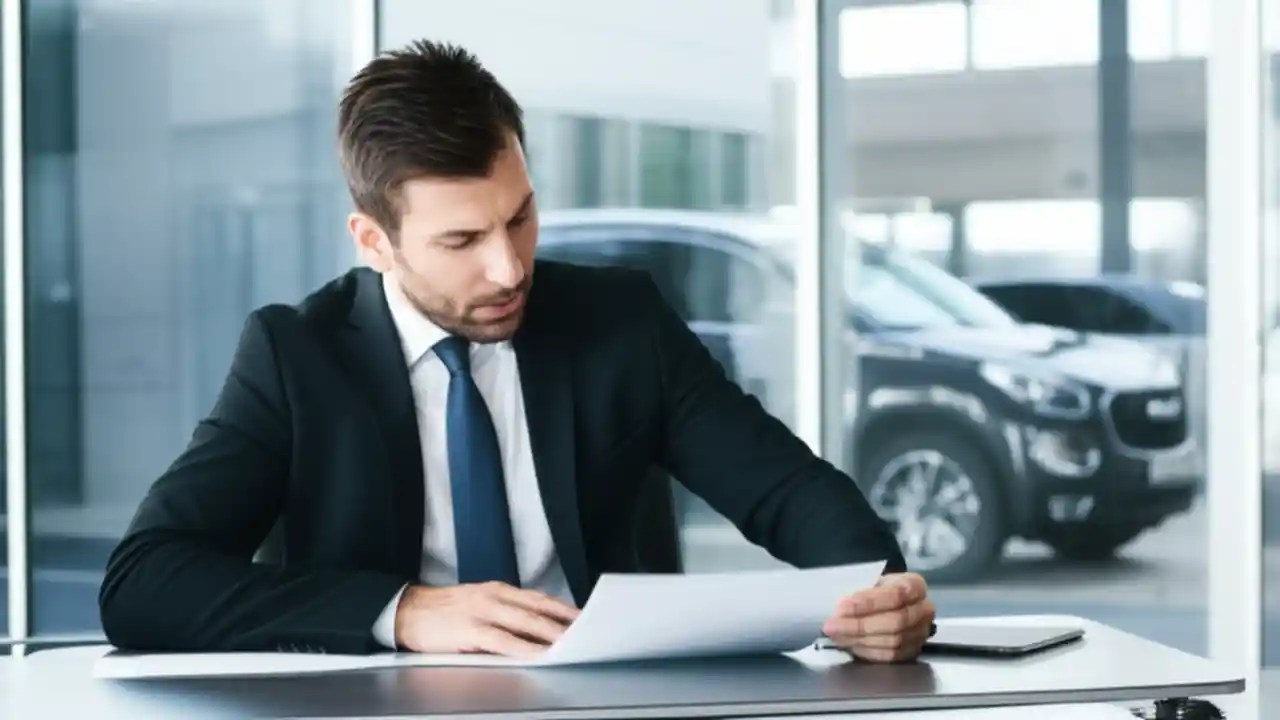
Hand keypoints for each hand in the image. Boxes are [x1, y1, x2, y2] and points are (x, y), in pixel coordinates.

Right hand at [394, 582, 579, 657]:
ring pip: (526, 622)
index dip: (563, 608)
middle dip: (565, 621)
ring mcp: (482, 612)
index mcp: (497, 590)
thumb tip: (534, 628)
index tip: (583, 618)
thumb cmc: (443, 612)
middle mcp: (493, 596)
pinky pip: (504, 640)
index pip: (539, 598)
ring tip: (571, 644)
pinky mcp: (470, 630)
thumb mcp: (477, 603)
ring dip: (551, 634)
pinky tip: (539, 655)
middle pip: (538, 608)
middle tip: (588, 631)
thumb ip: (504, 612)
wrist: (405, 611)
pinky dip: (525, 647)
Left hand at [822, 572, 935, 662]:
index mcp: (915, 585)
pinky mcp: (913, 652)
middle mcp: (924, 610)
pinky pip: (890, 656)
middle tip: (832, 625)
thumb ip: (861, 591)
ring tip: (836, 635)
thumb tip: (840, 608)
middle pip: (896, 622)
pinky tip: (849, 644)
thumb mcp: (870, 580)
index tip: (843, 605)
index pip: (896, 595)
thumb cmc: (877, 588)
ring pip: (892, 641)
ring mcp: (921, 633)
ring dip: (860, 640)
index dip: (869, 602)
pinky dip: (867, 651)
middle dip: (860, 625)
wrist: (890, 601)